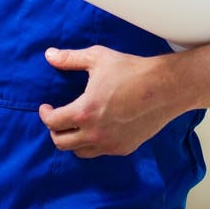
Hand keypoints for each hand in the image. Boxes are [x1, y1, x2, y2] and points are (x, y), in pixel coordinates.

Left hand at [38, 45, 179, 158]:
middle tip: (57, 117)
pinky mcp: (124, 148)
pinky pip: (100, 152)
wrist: (164, 87)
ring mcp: (110, 144)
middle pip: (62, 143)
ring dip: (72, 140)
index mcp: (85, 111)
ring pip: (80, 152)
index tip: (46, 107)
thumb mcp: (97, 58)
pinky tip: (96, 128)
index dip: (45, 115)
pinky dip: (92, 143)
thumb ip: (70, 58)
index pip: (53, 123)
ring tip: (75, 125)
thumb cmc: (130, 70)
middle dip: (54, 130)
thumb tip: (49, 55)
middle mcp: (95, 133)